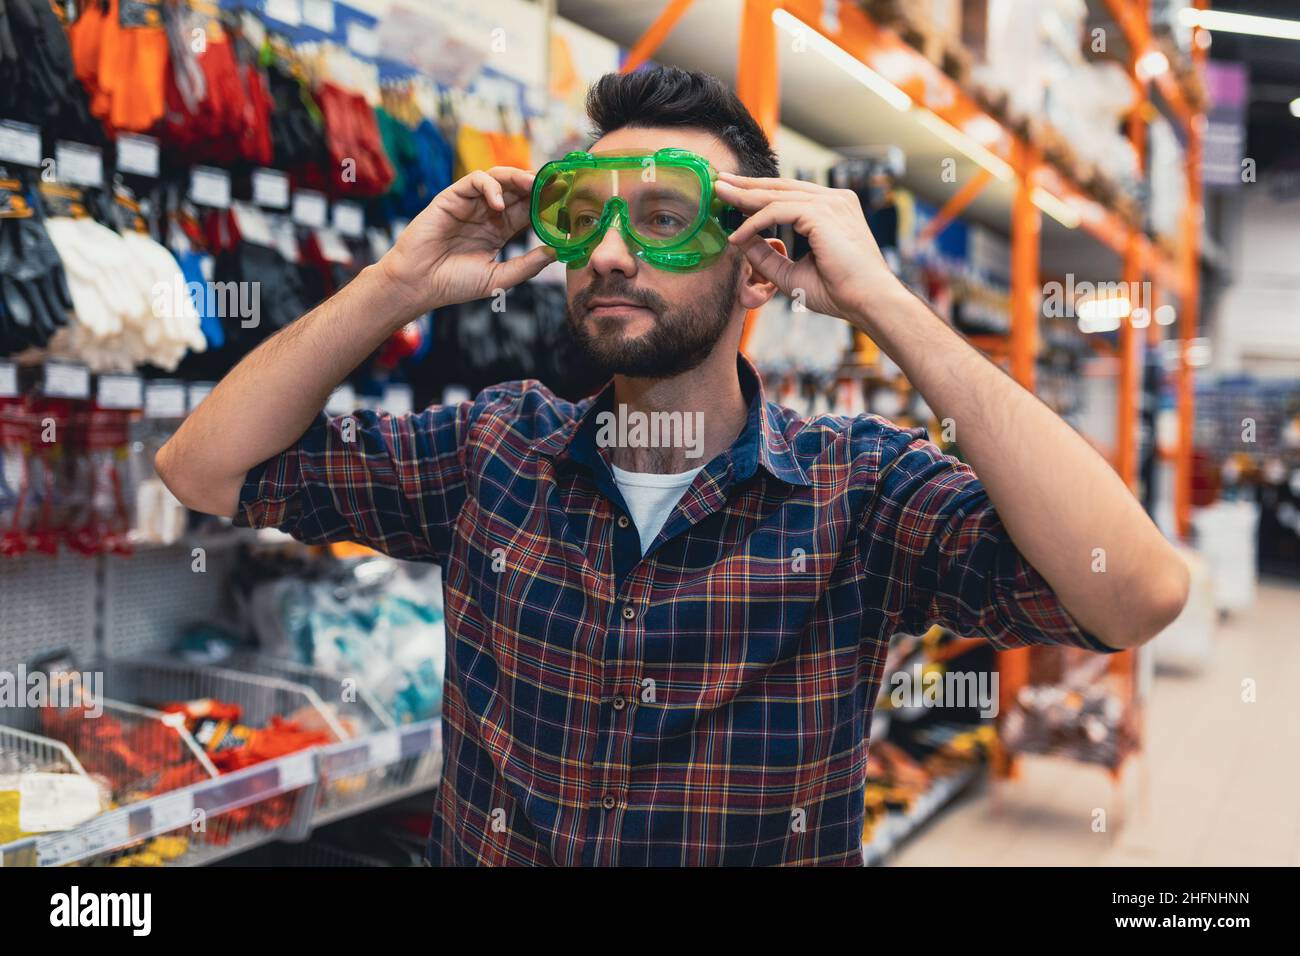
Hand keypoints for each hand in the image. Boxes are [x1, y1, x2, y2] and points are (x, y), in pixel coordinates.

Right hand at [379, 166, 554, 312]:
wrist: (419, 284)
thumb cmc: (454, 284)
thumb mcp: (499, 277)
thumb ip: (527, 265)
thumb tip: (556, 252)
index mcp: (500, 230)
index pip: (529, 210)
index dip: (547, 204)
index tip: (567, 202)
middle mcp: (487, 213)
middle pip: (518, 190)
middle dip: (539, 185)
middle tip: (559, 183)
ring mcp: (470, 203)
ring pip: (499, 178)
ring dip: (518, 178)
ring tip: (533, 185)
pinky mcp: (452, 197)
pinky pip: (474, 181)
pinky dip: (489, 186)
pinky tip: (498, 204)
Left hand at [714, 171, 903, 324]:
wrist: (868, 302)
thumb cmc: (839, 292)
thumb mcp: (791, 273)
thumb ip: (767, 256)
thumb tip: (741, 241)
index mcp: (832, 210)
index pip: (789, 195)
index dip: (758, 194)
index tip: (732, 196)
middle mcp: (834, 200)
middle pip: (780, 187)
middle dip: (746, 186)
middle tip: (719, 183)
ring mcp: (831, 203)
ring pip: (777, 194)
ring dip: (745, 196)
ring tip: (719, 196)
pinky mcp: (823, 213)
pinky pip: (778, 210)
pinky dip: (755, 222)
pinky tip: (737, 235)